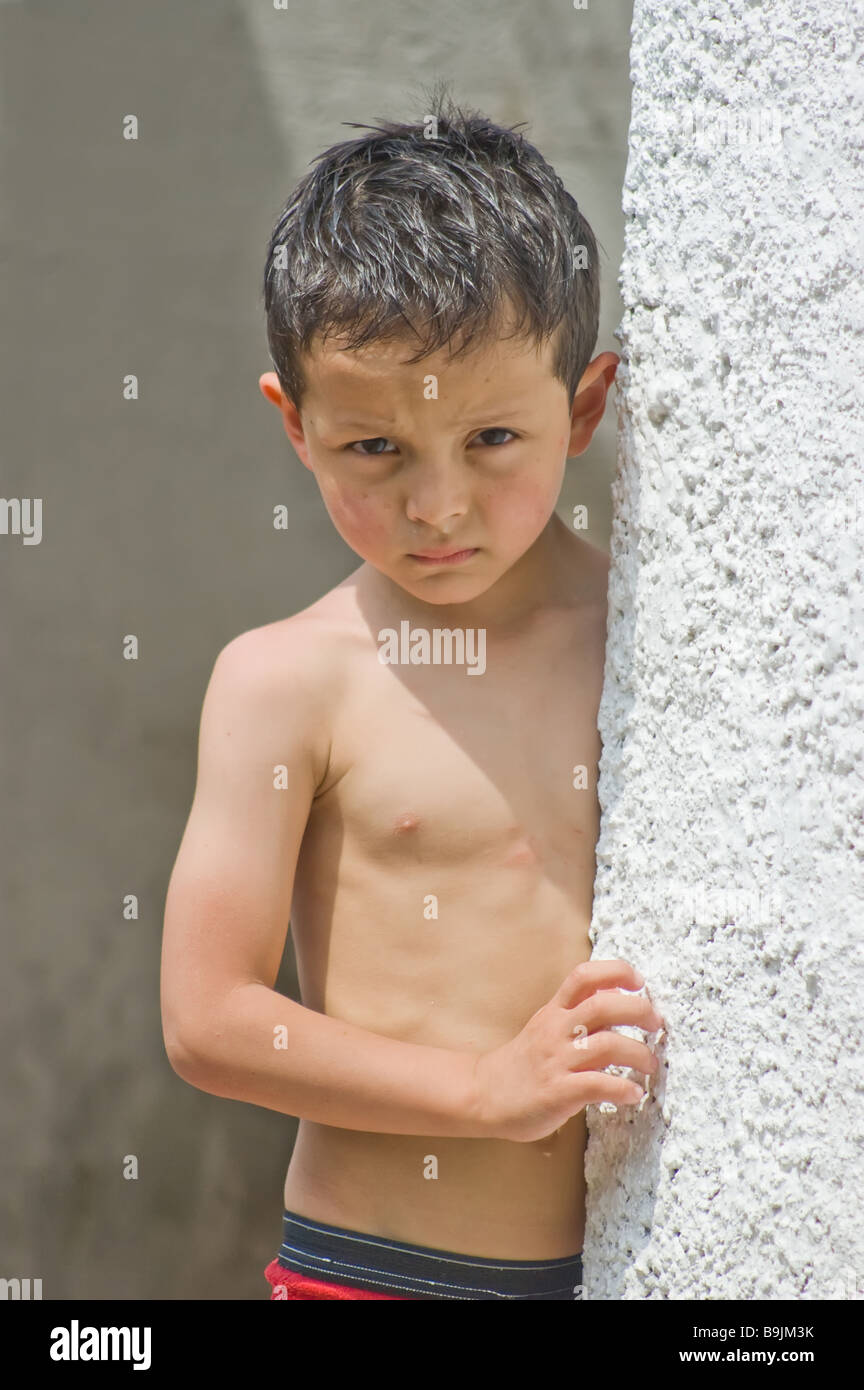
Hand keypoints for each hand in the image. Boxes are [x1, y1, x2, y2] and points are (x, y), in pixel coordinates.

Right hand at [470, 960, 663, 1142]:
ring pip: (607, 1045)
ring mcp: (557, 1061)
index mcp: (554, 1011)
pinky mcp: (558, 1092)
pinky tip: (634, 1094)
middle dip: (639, 1010)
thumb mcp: (547, 1026)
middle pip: (603, 1005)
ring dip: (639, 1053)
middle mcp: (556, 1030)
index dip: (616, 972)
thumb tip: (619, 997)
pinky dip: (624, 1089)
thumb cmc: (524, 1063)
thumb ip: (578, 1013)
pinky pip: (599, 1085)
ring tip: (650, 1065)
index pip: (583, 976)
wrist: (484, 1094)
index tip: (639, 982)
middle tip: (656, 1023)